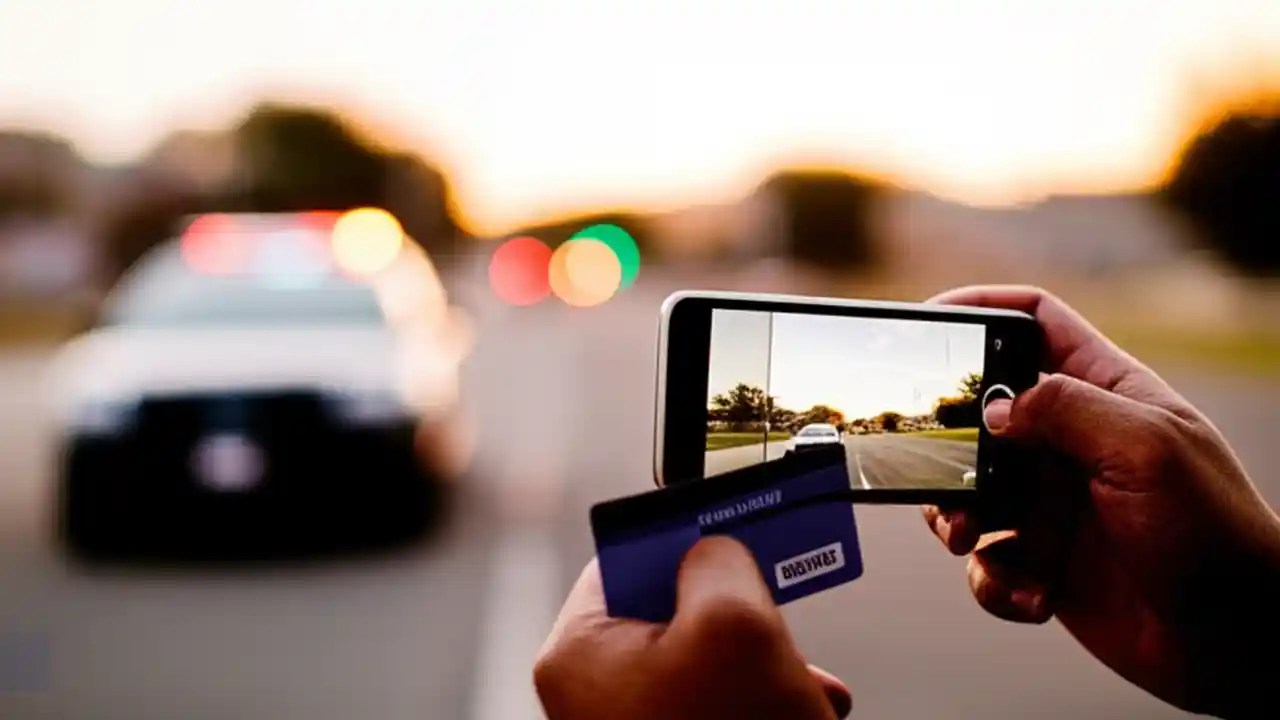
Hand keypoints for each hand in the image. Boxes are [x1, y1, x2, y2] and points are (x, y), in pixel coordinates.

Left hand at [535, 536, 851, 719]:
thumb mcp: (733, 622)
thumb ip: (718, 559)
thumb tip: (714, 548)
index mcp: (579, 652)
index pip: (625, 557)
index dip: (684, 539)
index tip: (730, 533)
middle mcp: (598, 692)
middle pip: (673, 606)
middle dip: (738, 613)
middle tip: (772, 616)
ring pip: (709, 657)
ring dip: (765, 660)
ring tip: (802, 679)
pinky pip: (724, 702)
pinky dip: (767, 699)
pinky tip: (805, 708)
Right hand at [923, 285, 1279, 717]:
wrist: (1239, 643)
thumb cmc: (1213, 534)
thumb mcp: (1145, 448)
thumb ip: (1065, 409)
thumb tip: (992, 407)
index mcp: (1105, 394)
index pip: (1037, 322)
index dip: (984, 308)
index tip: (929, 322)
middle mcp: (1072, 444)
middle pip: (981, 413)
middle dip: (947, 439)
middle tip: (934, 464)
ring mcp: (1053, 504)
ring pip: (967, 491)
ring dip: (954, 516)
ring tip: (968, 538)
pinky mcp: (1043, 562)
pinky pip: (988, 562)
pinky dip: (995, 581)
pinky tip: (1035, 596)